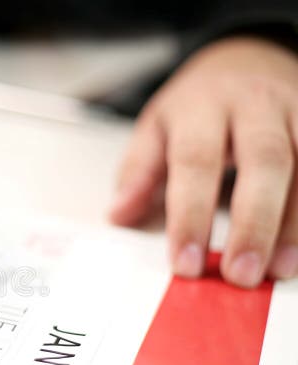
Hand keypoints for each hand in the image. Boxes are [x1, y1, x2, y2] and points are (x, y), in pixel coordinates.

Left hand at [110, 36, 297, 286]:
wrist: (246, 56)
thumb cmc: (197, 104)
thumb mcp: (155, 127)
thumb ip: (138, 171)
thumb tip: (119, 215)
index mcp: (202, 106)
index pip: (195, 161)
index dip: (190, 215)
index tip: (185, 263)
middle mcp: (256, 105)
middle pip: (264, 161)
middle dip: (254, 223)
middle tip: (239, 274)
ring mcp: (297, 111)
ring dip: (295, 225)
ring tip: (280, 271)